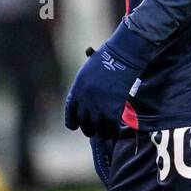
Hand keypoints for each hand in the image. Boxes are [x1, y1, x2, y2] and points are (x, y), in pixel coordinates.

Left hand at [63, 21, 153, 137]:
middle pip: (84, 124)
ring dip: (102, 133)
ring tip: (106, 133)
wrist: (120, 57)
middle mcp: (85, 101)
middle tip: (95, 130)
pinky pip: (111, 128)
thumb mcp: (87, 74)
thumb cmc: (106, 60)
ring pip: (97, 129)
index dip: (73, 122)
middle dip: (89, 129)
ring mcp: (98, 106)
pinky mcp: (112, 109)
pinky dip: (114, 132)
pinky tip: (116, 132)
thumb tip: (86, 102)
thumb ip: (84, 89)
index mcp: (76, 91)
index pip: (70, 114)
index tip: (76, 125)